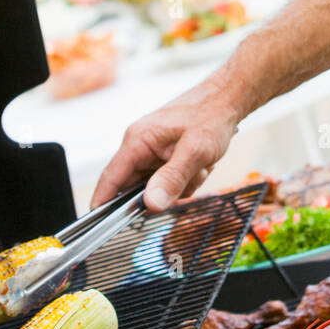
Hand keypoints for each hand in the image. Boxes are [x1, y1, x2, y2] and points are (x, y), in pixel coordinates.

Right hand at [91, 76, 240, 211]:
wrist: (228, 100)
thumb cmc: (211, 116)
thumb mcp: (195, 151)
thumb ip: (172, 178)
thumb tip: (150, 205)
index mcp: (137, 141)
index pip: (111, 178)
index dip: (103, 204)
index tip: (100, 228)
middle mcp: (140, 146)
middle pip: (137, 188)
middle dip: (164, 192)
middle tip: (189, 181)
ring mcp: (153, 151)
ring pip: (158, 187)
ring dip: (181, 185)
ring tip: (201, 167)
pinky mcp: (165, 155)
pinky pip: (170, 180)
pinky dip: (188, 178)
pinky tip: (203, 165)